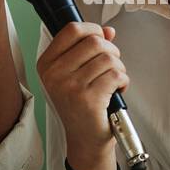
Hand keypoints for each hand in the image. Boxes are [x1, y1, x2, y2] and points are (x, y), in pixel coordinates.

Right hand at [37, 22, 127, 156]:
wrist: (85, 139)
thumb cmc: (81, 106)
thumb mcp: (77, 74)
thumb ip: (89, 49)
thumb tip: (108, 30)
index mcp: (47, 64)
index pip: (72, 29)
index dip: (93, 29)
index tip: (102, 37)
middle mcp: (54, 74)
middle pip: (94, 41)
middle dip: (112, 51)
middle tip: (111, 66)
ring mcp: (70, 86)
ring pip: (108, 58)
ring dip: (119, 69)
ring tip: (113, 82)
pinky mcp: (88, 99)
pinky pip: (115, 75)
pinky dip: (123, 81)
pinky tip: (117, 91)